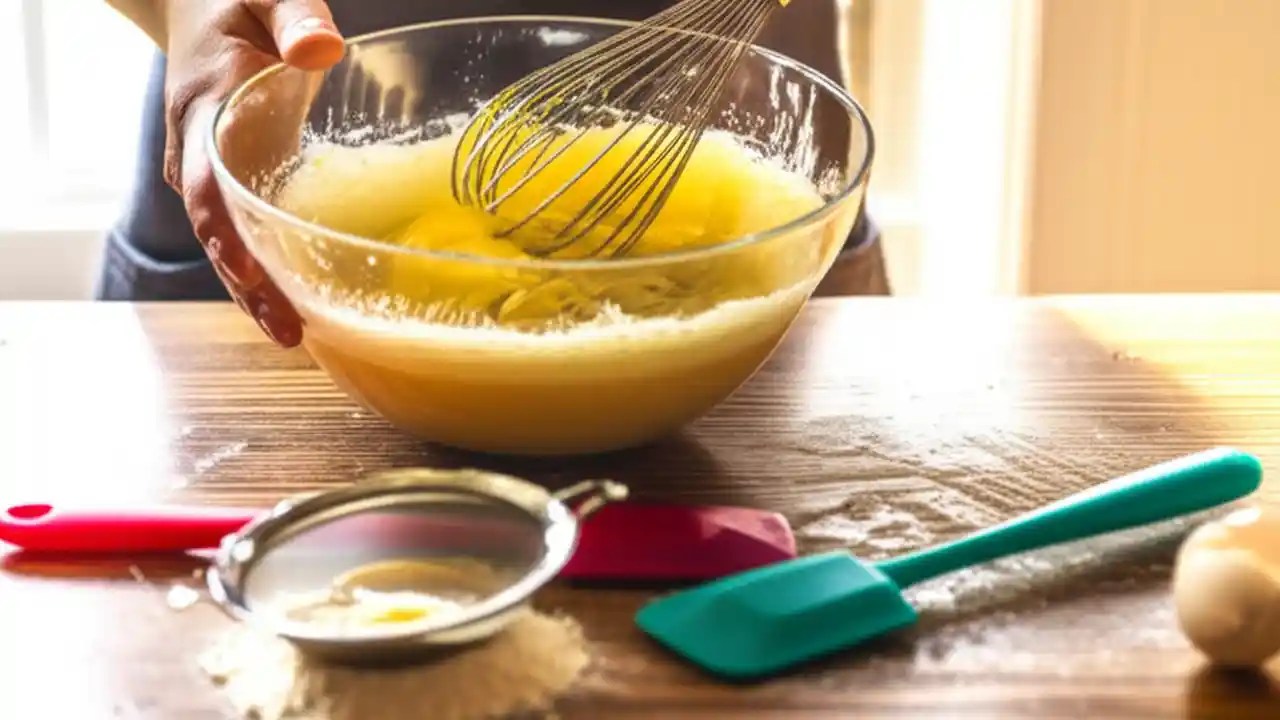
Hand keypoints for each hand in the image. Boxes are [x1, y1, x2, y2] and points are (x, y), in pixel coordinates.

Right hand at [161, 0, 344, 346]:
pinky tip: (303, 307)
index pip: (208, 182)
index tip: (250, 273)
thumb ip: (295, 17)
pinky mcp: (231, 186)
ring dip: (256, 294)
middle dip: (247, 287)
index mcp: (203, 112)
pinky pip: (243, 236)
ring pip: (228, 245)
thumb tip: (323, 49)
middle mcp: (198, 154)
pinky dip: (267, 274)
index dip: (227, 232)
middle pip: (217, 233)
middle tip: (288, 332)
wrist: (202, 8)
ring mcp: (211, 176)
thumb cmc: (240, 3)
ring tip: (297, 337)